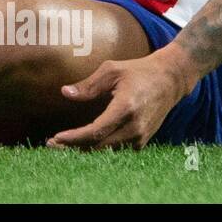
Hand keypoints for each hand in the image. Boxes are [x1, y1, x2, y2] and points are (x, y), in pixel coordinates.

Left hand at [46, 50, 197, 150]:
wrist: (170, 79)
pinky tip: (83, 145)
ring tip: (62, 146)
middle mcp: (134, 127)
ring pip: (107, 151)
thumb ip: (88, 85)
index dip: (74, 138)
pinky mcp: (143, 140)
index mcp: (125, 108)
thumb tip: (65, 92)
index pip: (95, 132)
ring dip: (84, 150)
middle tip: (51, 144)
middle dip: (73, 147)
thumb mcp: (111, 70)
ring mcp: (141, 136)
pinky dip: (99, 149)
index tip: (55, 138)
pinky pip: (117, 150)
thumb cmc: (138, 71)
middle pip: (99, 146)